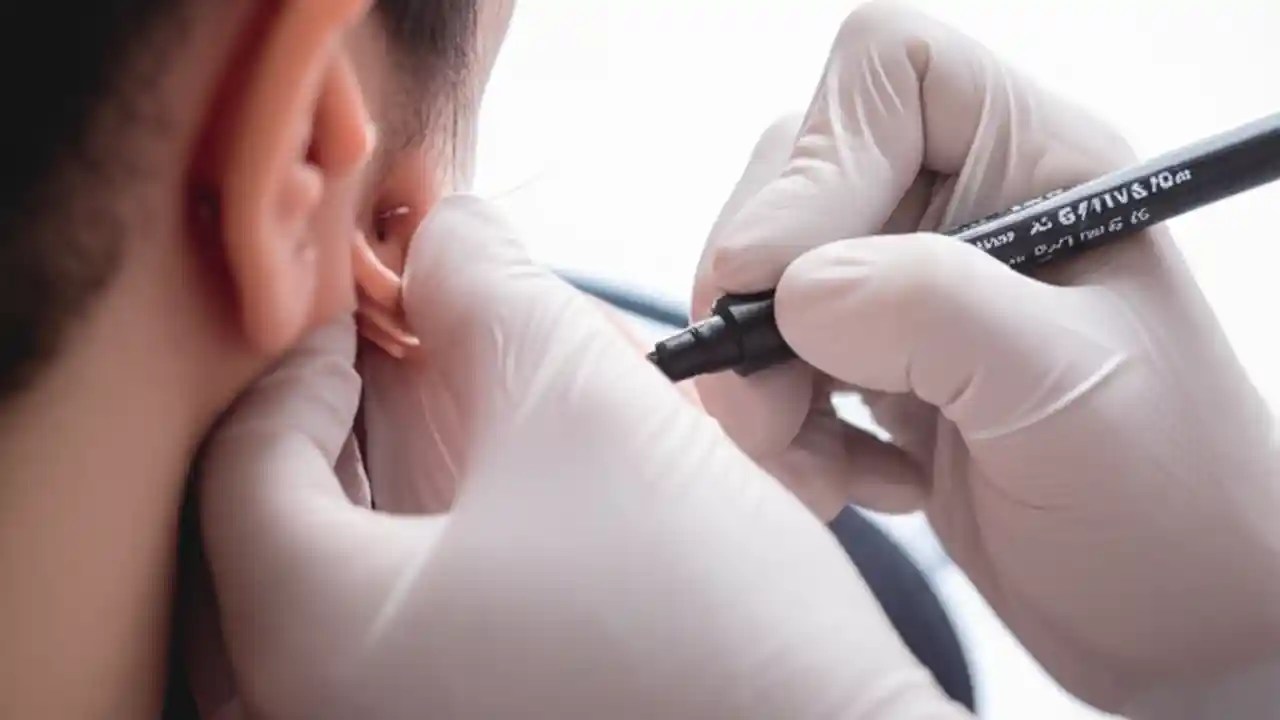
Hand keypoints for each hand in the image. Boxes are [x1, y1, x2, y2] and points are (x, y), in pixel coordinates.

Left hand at [197, 195, 968, 718]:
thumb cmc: (711, 622)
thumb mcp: (588, 410)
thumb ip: (490, 289)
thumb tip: (446, 231)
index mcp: (314, 640)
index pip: (243, 465)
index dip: (304, 361)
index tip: (373, 314)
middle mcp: (321, 719)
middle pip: (276, 539)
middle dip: (345, 431)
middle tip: (409, 369)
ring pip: (338, 604)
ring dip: (389, 501)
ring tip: (480, 439)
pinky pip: (397, 660)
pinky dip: (429, 577)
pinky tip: (519, 526)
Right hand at [692, 2, 1279, 711]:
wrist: (1168, 618)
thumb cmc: (1168, 501)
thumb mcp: (1062, 388)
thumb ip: (928, 309)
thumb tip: (791, 288)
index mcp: (1035, 166)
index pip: (888, 72)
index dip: (817, 162)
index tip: (787, 284)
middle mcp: (962, 210)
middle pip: (793, 181)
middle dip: (760, 300)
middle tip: (771, 407)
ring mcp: (911, 292)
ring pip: (765, 281)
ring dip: (763, 383)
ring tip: (823, 466)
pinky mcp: (874, 367)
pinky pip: (772, 362)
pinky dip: (785, 430)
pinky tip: (860, 480)